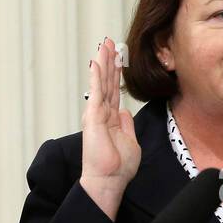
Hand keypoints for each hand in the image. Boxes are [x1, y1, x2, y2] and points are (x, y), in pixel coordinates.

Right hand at [79, 37, 139, 219]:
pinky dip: (97, 76)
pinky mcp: (93, 116)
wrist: (109, 180)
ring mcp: (96, 114)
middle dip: (109, 61)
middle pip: (106, 82)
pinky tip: (98, 61)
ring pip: (101, 82)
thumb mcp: (130, 142)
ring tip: (105, 44)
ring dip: (103, 63)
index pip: (114, 91)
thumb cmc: (118, 167)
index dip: (116, 74)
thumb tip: (125, 112)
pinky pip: (96, 91)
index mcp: (111, 119)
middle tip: (110, 42)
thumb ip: (127, 125)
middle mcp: (101, 114)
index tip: (118, 58)